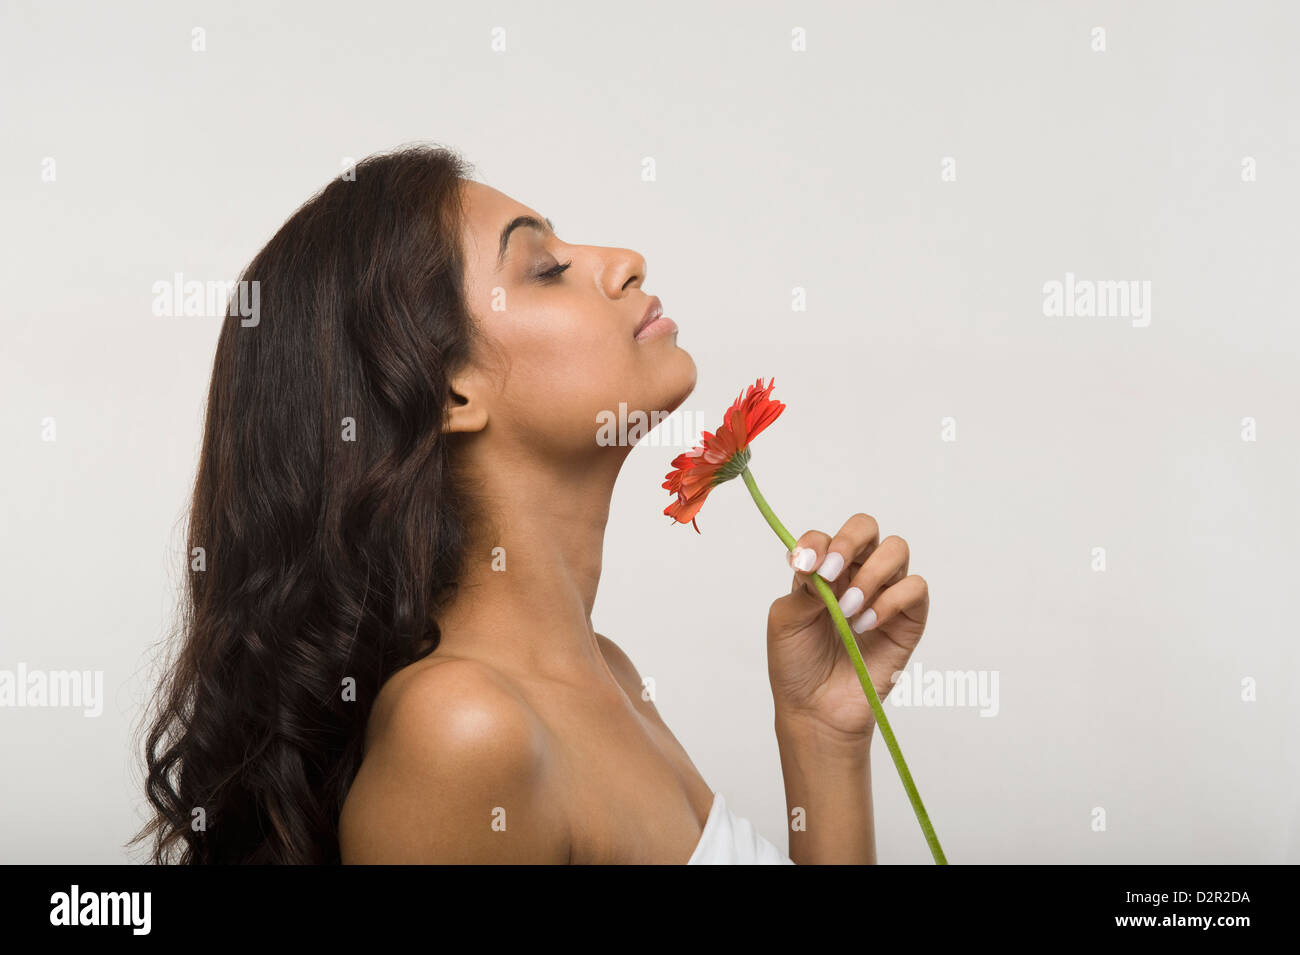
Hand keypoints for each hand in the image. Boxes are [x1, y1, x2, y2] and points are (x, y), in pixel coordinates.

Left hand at [766, 513, 928, 742]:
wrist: (816, 709)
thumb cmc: (797, 665)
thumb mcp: (785, 620)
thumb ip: (803, 586)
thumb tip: (822, 562)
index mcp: (823, 571)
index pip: (827, 536)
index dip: (817, 543)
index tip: (805, 566)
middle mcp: (855, 575)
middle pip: (866, 528)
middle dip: (849, 541)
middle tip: (831, 572)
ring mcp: (884, 593)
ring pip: (896, 550)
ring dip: (870, 574)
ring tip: (848, 609)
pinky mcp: (909, 618)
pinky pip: (914, 587)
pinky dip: (890, 600)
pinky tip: (866, 625)